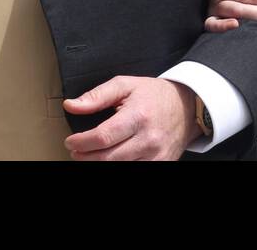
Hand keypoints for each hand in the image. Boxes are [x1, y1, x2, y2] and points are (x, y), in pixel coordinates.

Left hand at [62, 76, 199, 159]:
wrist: (186, 107)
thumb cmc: (153, 95)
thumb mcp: (125, 85)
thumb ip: (96, 96)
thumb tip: (71, 105)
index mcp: (137, 116)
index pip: (103, 137)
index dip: (82, 142)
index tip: (70, 142)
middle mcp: (148, 139)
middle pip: (108, 158)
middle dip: (86, 157)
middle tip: (76, 151)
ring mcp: (156, 156)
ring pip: (119, 168)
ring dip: (99, 164)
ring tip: (90, 155)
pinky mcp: (161, 165)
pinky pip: (135, 171)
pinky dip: (118, 167)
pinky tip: (109, 159)